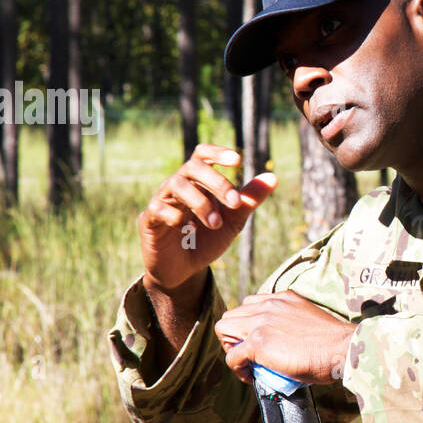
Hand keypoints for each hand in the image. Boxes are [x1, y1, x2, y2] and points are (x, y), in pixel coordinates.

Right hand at [139, 143, 276, 292]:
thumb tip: (273, 177)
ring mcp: (161, 201)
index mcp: (197, 181)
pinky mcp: (149, 221)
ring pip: (176, 185)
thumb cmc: (206, 239)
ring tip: (216, 223)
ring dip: (201, 202)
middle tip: (235, 203)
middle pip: (192, 167)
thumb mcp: (232, 221)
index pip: (202, 155)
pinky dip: (173, 214)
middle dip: (217, 182)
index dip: (217, 152)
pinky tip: (185, 227)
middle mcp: (178, 185)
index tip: (237, 160)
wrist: (184, 271)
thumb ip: (249, 200)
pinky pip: (157, 208)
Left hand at [215, 291, 356, 385]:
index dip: (247, 325)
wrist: (343, 349)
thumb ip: (291, 323)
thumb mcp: (308, 320)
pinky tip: (250, 376)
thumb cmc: (334, 343)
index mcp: (282, 298)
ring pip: (223, 329)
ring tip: (247, 363)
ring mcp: (261, 322)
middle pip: (231, 315)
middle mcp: (269, 304)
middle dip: (233, 335)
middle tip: (248, 355)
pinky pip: (232, 356)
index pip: (249, 304)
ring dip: (231, 347)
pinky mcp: (259, 343)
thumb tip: (284, 343)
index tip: (257, 342)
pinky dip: (237, 368)